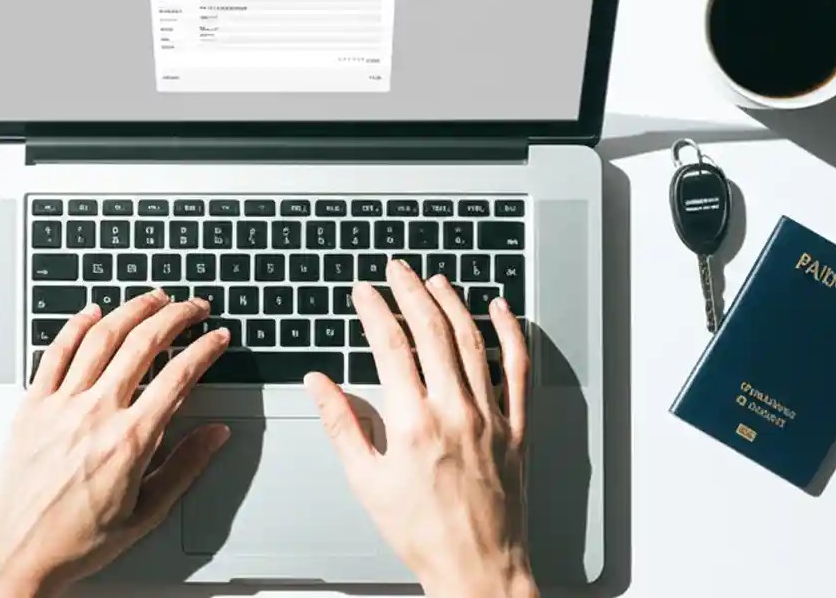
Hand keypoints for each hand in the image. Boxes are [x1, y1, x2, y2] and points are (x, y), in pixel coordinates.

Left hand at [0, 291, 230, 597]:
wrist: (14, 554)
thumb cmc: (75, 542)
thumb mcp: (146, 513)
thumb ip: (185, 467)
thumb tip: (216, 435)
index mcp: (130, 441)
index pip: (179, 377)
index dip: (205, 350)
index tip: (217, 338)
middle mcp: (95, 414)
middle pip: (143, 344)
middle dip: (176, 316)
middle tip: (194, 308)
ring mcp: (60, 406)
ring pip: (101, 338)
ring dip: (132, 310)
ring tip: (153, 299)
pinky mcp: (31, 407)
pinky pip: (55, 353)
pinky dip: (76, 326)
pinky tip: (91, 313)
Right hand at [305, 260, 535, 597]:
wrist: (477, 568)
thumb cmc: (421, 533)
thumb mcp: (365, 481)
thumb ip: (341, 424)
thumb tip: (318, 382)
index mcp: (412, 423)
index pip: (390, 345)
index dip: (375, 309)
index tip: (364, 291)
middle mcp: (454, 411)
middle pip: (431, 330)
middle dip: (411, 290)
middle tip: (397, 269)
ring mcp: (490, 416)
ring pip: (472, 340)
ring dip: (453, 302)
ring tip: (435, 280)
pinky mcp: (517, 428)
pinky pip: (517, 369)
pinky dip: (510, 334)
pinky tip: (499, 310)